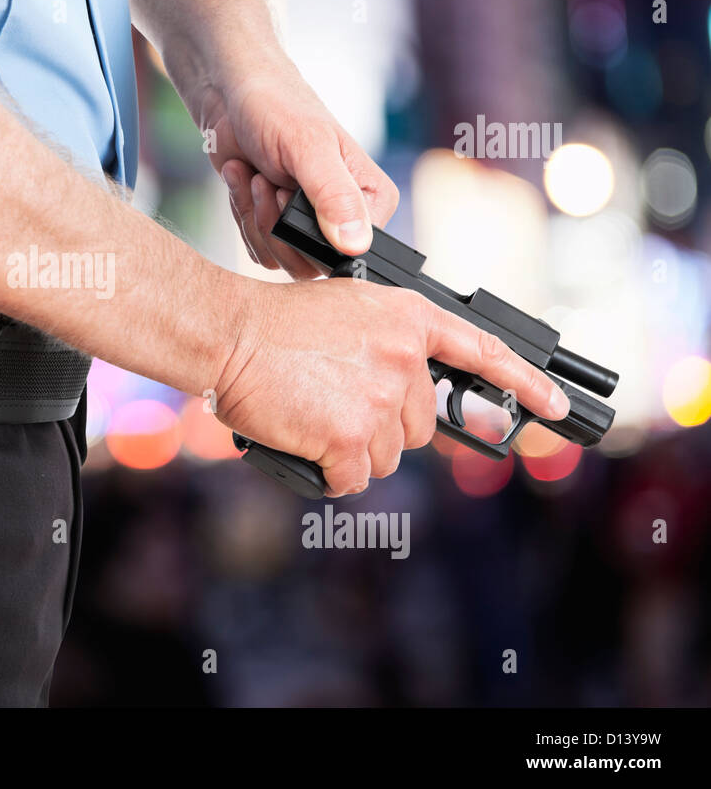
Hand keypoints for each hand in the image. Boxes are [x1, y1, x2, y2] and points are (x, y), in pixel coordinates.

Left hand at [195, 55, 398, 276]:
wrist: (233, 98)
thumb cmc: (278, 109)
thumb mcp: (308, 148)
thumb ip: (334, 196)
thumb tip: (356, 245)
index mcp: (372, 200)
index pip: (353, 253)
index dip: (312, 237)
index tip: (288, 194)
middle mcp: (346, 219)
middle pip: (312, 266)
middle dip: (274, 226)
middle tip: (266, 180)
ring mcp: (309, 227)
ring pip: (280, 261)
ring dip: (255, 217)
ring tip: (255, 175)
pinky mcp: (277, 228)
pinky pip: (258, 251)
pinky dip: (243, 215)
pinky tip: (243, 179)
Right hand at [213, 278, 570, 495]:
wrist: (229, 334)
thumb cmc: (276, 324)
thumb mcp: (351, 310)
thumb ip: (391, 344)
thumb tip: (406, 395)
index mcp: (410, 320)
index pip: (484, 352)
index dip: (525, 384)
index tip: (558, 408)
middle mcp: (406, 359)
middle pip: (418, 427)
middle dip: (380, 427)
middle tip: (333, 402)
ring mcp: (381, 400)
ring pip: (384, 457)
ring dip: (350, 449)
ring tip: (311, 413)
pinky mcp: (350, 438)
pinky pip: (351, 479)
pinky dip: (326, 471)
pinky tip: (303, 439)